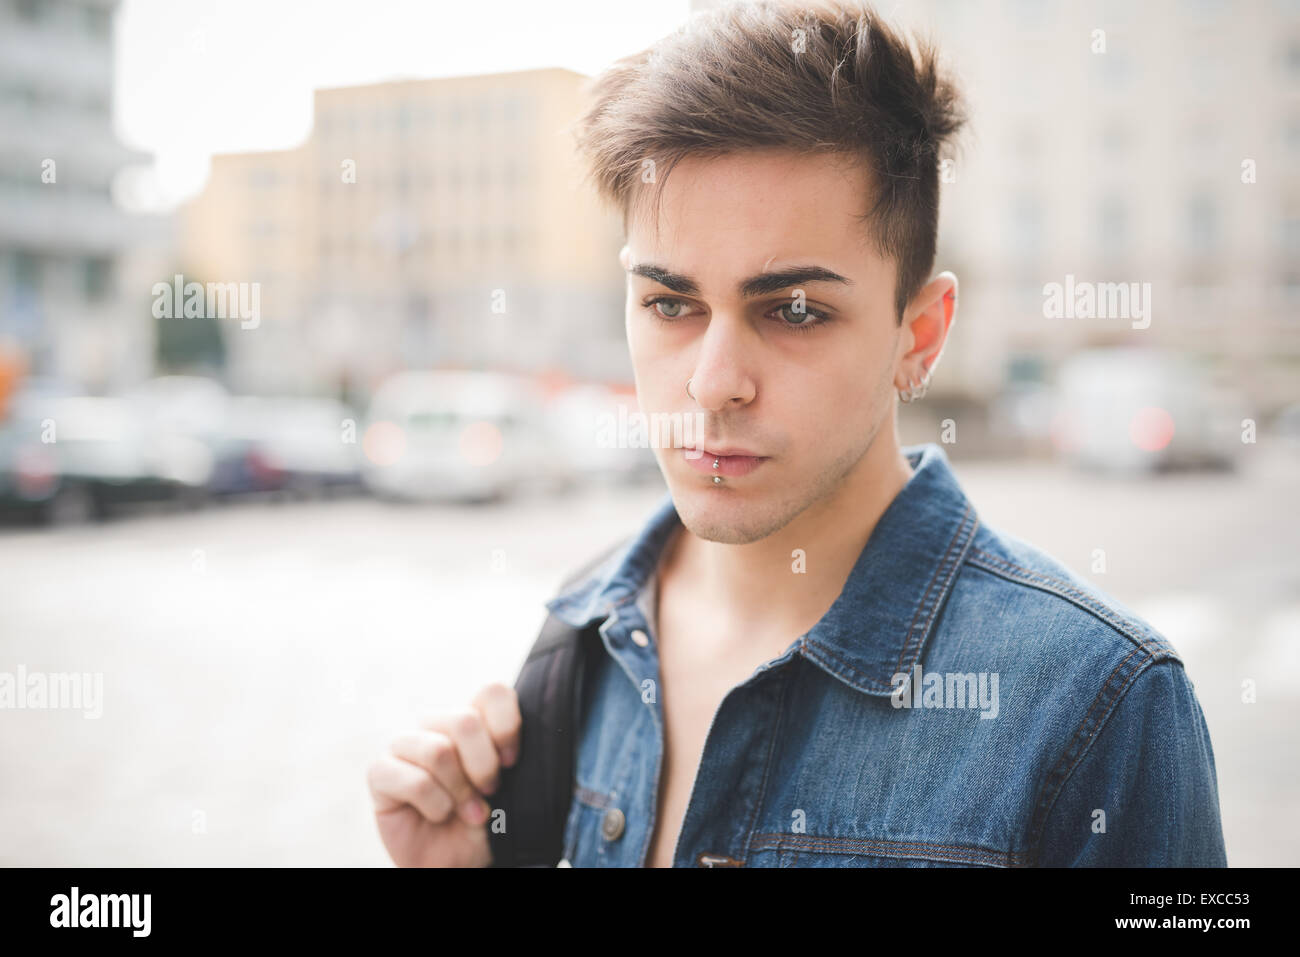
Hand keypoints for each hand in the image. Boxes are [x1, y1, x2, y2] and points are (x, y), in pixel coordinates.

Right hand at [366, 682, 520, 866]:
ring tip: (467, 812)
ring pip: (438, 750)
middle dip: (483, 766)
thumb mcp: (509, 785)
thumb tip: (509, 745)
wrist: (457, 860)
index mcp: (472, 718)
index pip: (491, 692)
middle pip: (464, 720)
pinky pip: (413, 780)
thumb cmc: (484, 820)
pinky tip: (437, 815)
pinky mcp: (380, 772)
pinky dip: (435, 805)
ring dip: (459, 791)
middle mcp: (437, 725)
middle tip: (489, 793)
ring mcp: (405, 745)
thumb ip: (506, 754)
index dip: (507, 726)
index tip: (512, 762)